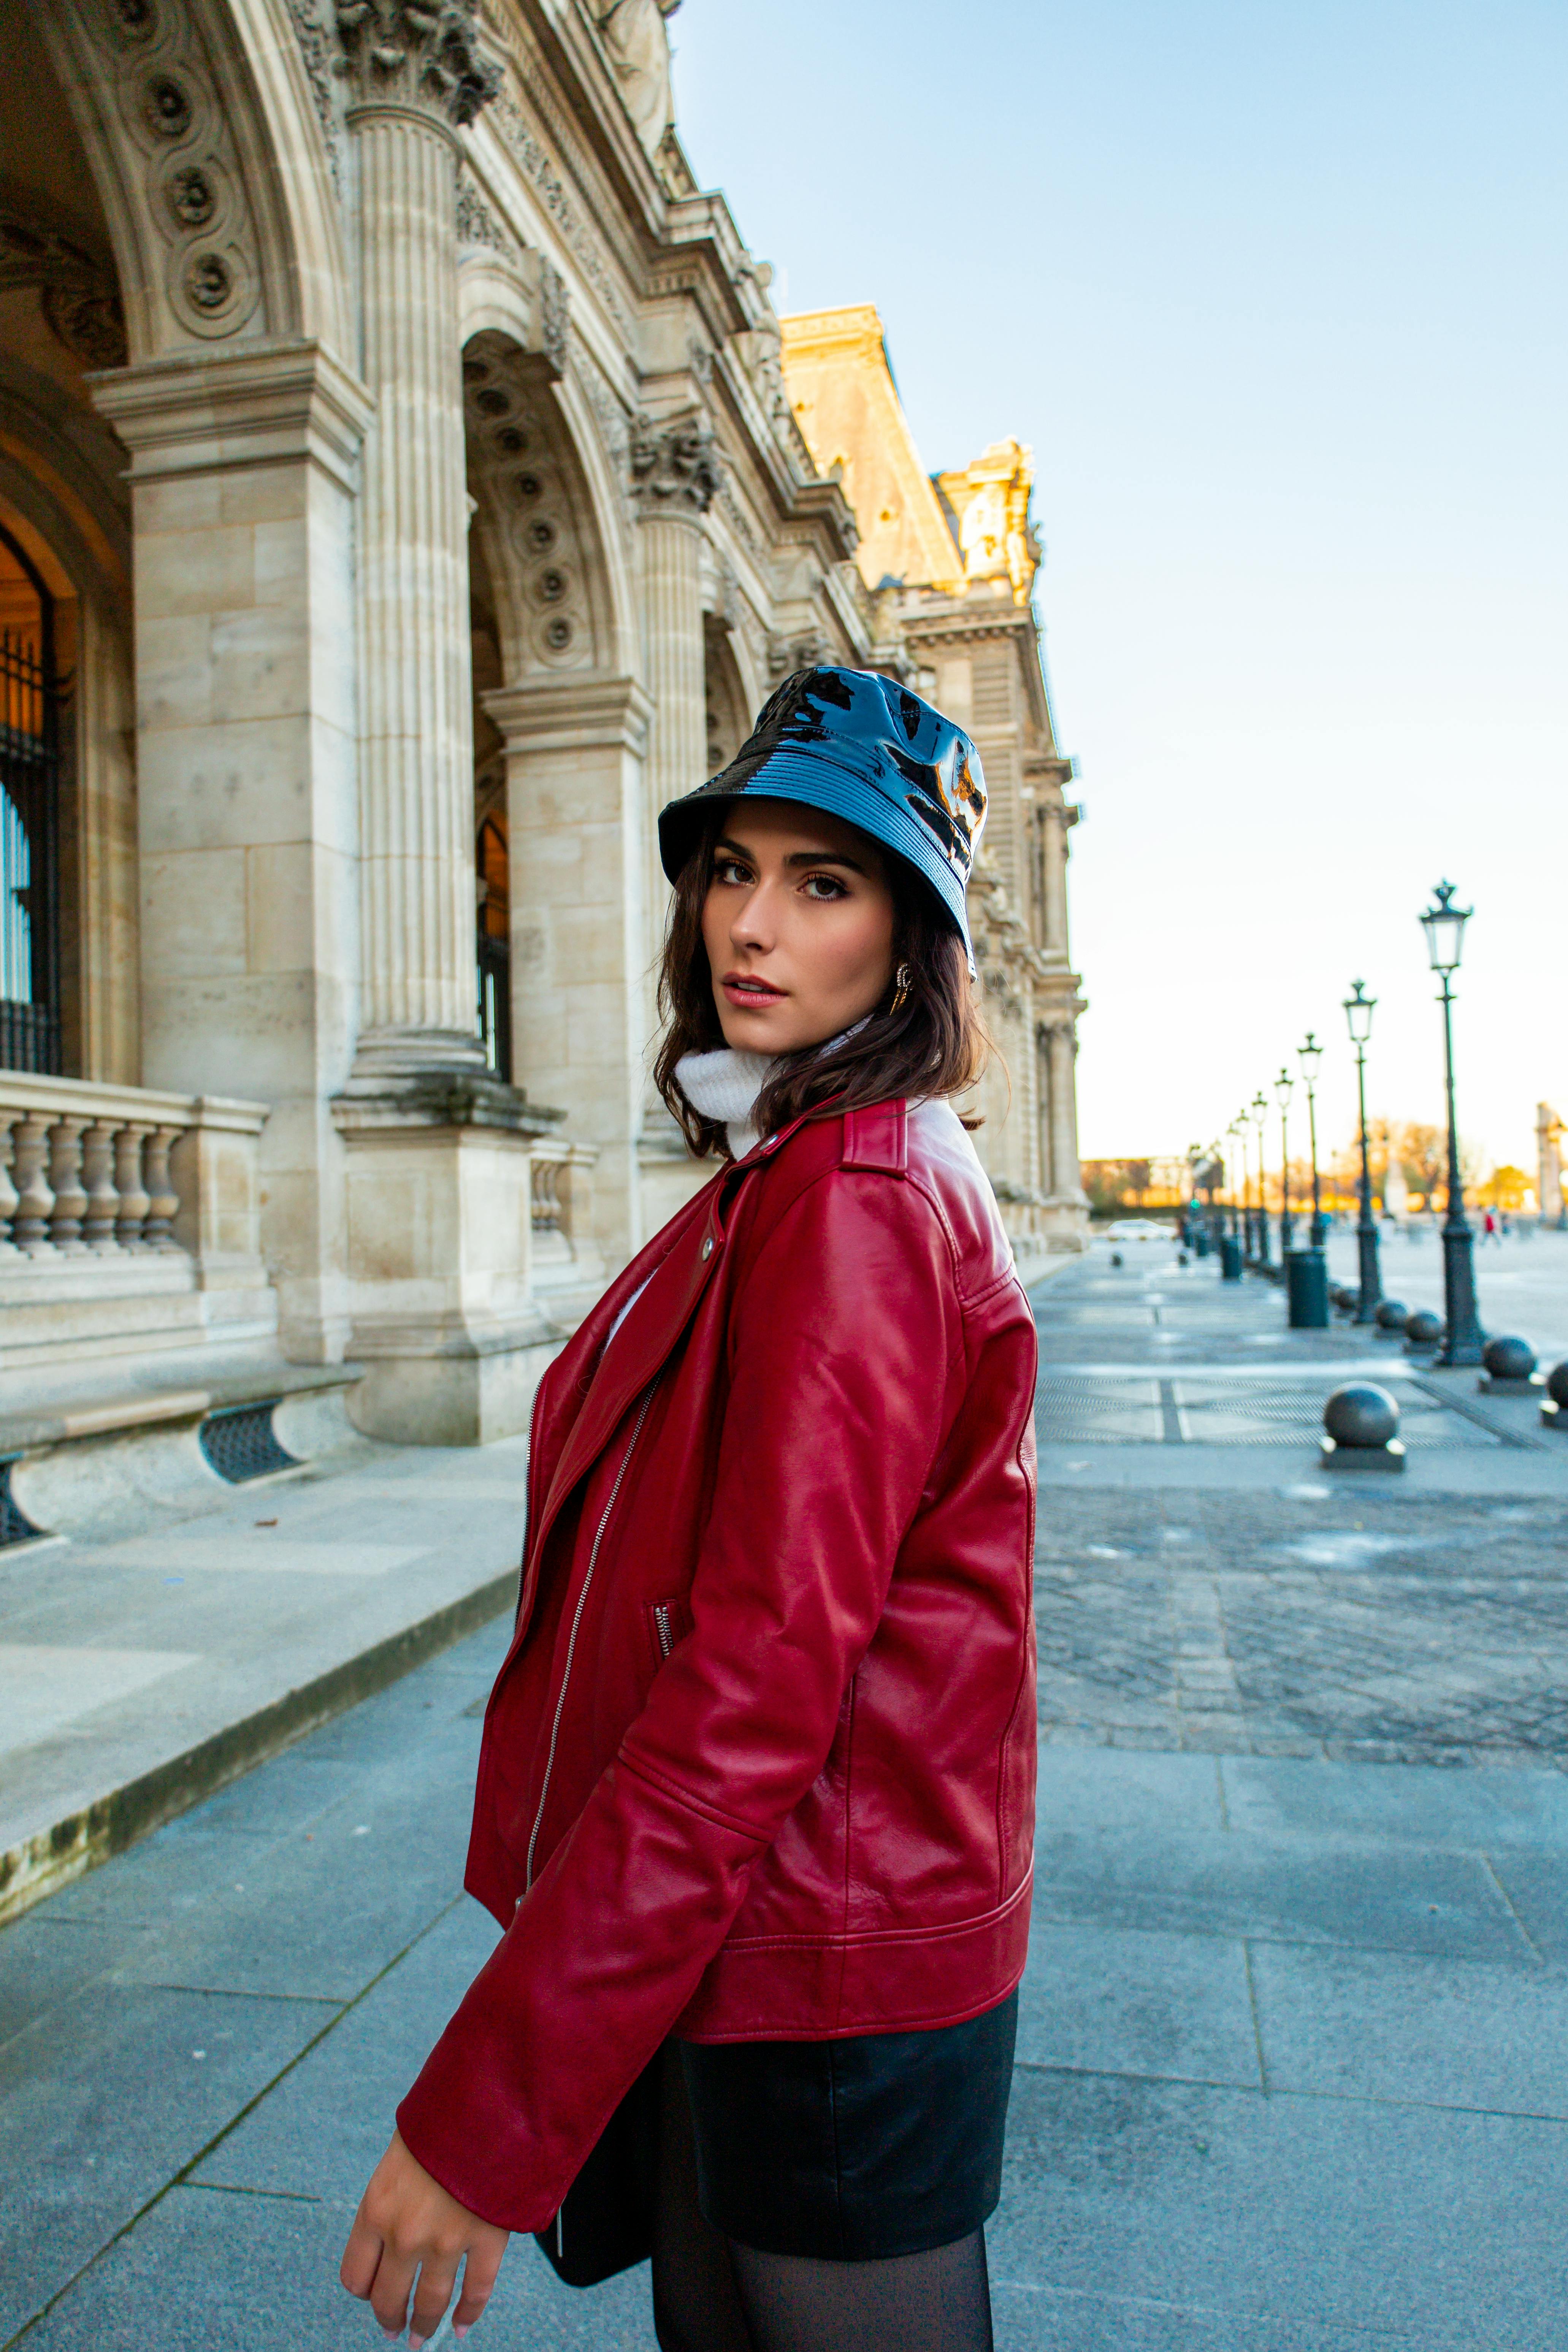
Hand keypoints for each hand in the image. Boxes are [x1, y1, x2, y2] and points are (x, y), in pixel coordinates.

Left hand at [340, 2130, 508, 2345]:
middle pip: (388, 2299)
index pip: (355, 2276)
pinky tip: (461, 2326)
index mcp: (376, 2210)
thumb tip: (390, 2232)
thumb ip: (390, 2199)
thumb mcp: (397, 2158)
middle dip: (391, 2319)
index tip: (372, 2294)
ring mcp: (447, 2241)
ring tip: (422, 2337)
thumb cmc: (441, 2122)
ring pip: (430, 2304)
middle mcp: (405, 2234)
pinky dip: (469, 2315)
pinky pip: (476, 2292)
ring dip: (424, 2326)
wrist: (487, 2101)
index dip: (364, 2291)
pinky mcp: (486, 2239)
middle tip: (395, 2328)